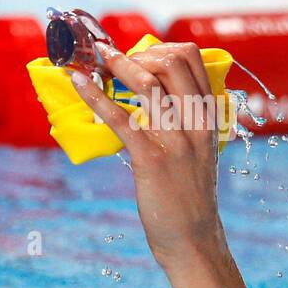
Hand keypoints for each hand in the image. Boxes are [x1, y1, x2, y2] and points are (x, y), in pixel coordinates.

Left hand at [71, 42, 229, 271]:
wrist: (192, 238)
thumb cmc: (186, 196)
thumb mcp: (195, 151)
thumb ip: (181, 123)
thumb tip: (149, 99)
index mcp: (208, 116)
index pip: (193, 59)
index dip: (160, 48)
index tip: (135, 54)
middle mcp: (197, 123)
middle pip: (173, 62)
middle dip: (137, 54)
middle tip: (111, 61)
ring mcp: (177, 140)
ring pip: (148, 84)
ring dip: (116, 66)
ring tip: (93, 60)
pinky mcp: (152, 159)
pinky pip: (122, 119)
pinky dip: (95, 96)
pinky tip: (78, 84)